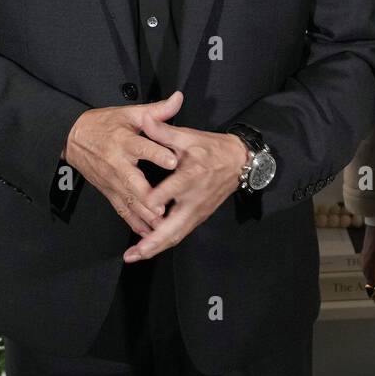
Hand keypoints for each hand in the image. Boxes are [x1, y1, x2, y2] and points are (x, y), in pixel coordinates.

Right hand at [62, 91, 183, 235]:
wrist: (72, 138)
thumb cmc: (104, 125)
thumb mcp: (130, 113)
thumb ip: (157, 111)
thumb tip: (178, 99)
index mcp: (125, 141)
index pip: (143, 148)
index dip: (158, 154)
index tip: (173, 160)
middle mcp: (118, 163)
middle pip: (133, 181)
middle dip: (149, 196)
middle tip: (164, 206)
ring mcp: (112, 180)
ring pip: (128, 200)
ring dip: (143, 214)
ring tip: (159, 225)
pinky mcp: (108, 192)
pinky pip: (122, 209)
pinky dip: (134, 222)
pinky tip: (146, 232)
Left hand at [122, 115, 250, 262]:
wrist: (239, 161)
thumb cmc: (212, 149)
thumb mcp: (188, 136)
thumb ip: (163, 131)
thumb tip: (144, 120)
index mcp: (191, 176)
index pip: (171, 191)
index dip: (155, 199)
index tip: (141, 205)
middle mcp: (194, 198)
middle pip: (174, 227)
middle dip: (153, 242)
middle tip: (135, 253)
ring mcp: (197, 210)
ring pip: (176, 235)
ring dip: (156, 247)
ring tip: (136, 255)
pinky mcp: (199, 216)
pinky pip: (180, 233)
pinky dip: (165, 242)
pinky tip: (150, 247)